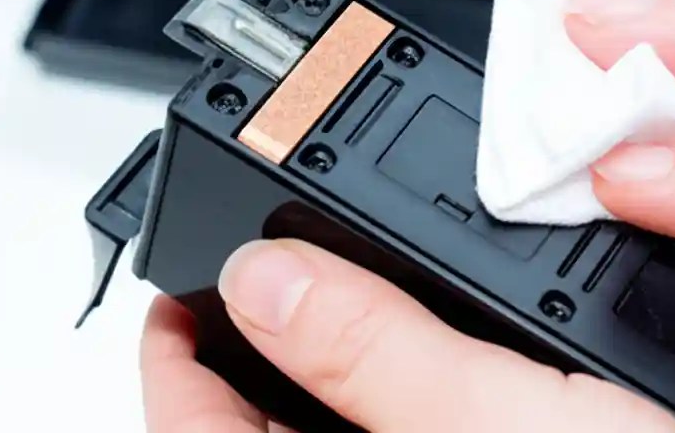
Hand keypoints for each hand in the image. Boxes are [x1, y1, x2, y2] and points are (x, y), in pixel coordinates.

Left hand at [141, 239, 674, 430]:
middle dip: (258, 342)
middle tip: (265, 257)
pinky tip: (445, 341)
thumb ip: (377, 354)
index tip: (171, 279)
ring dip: (335, 358)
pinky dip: (409, 380)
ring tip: (347, 280)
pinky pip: (419, 424)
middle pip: (263, 425)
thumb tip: (272, 278)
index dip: (169, 348)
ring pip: (344, 425)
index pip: (188, 425)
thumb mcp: (505, 425)